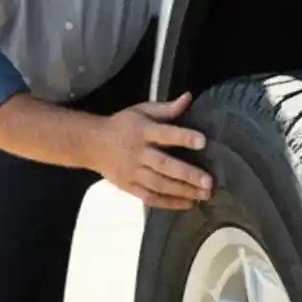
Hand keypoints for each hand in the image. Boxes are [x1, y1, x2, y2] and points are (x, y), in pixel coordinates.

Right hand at [87, 92, 213, 210]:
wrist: (92, 144)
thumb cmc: (122, 125)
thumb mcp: (142, 110)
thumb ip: (166, 108)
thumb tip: (189, 97)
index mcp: (142, 131)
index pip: (165, 134)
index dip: (184, 137)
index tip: (203, 141)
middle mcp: (138, 153)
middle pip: (164, 165)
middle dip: (187, 174)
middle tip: (209, 182)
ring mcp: (132, 173)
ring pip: (159, 185)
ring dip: (183, 191)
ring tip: (204, 195)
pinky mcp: (128, 187)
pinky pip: (150, 198)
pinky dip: (169, 203)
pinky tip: (187, 204)